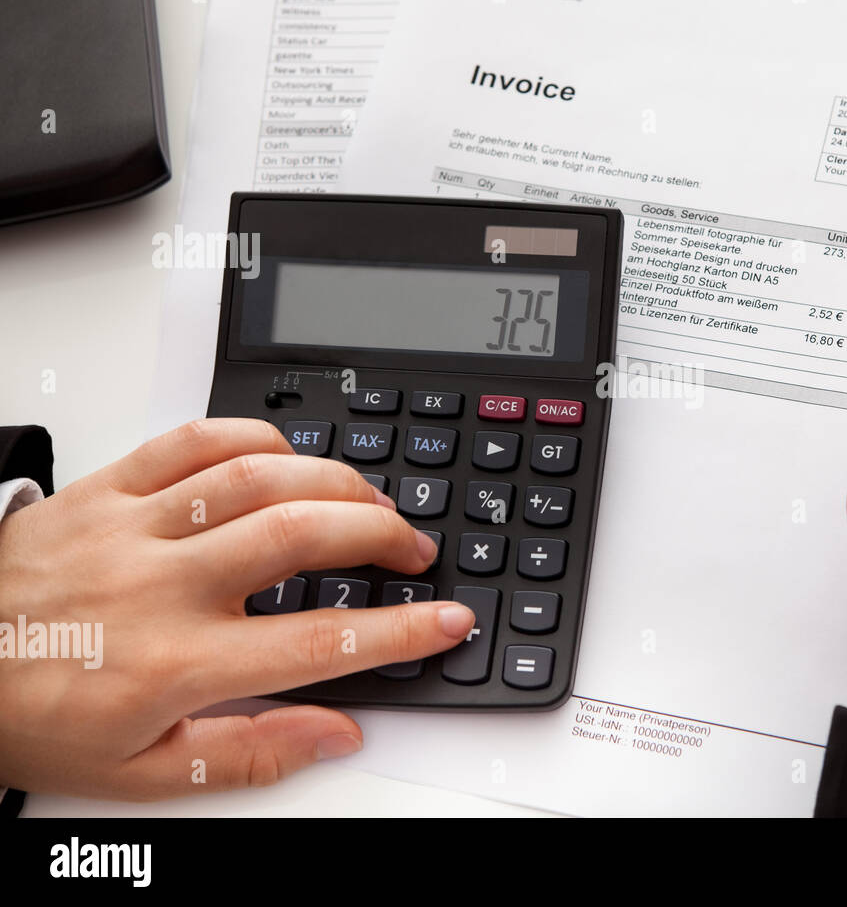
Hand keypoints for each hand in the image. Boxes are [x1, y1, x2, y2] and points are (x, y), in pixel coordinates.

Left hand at [0, 419, 474, 799]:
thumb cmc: (35, 718)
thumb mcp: (141, 772)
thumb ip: (248, 753)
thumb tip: (334, 732)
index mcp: (175, 664)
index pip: (318, 644)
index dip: (399, 630)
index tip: (445, 620)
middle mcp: (160, 587)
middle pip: (299, 536)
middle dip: (381, 535)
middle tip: (415, 550)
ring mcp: (132, 528)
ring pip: (255, 480)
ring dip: (332, 482)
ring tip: (367, 500)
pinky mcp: (104, 488)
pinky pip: (188, 440)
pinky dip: (251, 437)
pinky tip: (284, 454)